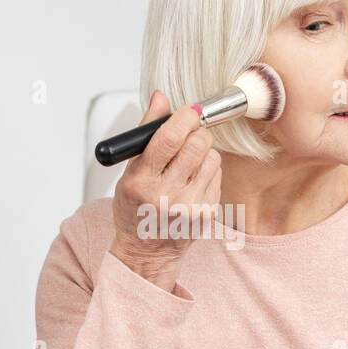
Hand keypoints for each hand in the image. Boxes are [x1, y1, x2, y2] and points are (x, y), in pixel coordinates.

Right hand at [110, 90, 221, 291]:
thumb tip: (161, 96)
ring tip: (186, 164)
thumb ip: (146, 133)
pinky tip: (192, 182)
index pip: (169, 138)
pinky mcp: (208, 213)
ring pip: (212, 157)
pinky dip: (207, 171)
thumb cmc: (135, 208)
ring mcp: (191, 207)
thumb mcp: (130, 171)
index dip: (184, 117)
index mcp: (142, 182)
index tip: (188, 110)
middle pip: (198, 143)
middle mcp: (168, 196)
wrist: (147, 252)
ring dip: (203, 152)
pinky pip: (217, 174)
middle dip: (197, 131)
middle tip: (188, 134)